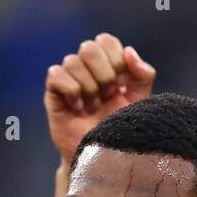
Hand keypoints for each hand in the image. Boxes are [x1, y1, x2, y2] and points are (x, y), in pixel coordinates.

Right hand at [43, 33, 156, 165]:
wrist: (103, 156)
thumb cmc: (121, 128)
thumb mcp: (139, 101)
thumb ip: (143, 75)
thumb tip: (129, 51)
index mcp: (106, 64)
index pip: (106, 40)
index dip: (115, 59)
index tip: (122, 85)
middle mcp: (86, 68)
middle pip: (89, 47)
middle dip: (103, 74)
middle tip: (108, 96)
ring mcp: (68, 79)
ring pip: (72, 61)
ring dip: (89, 88)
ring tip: (93, 107)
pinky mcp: (53, 93)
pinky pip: (56, 74)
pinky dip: (71, 91)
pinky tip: (78, 108)